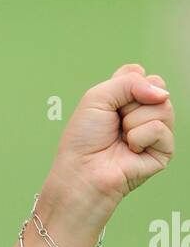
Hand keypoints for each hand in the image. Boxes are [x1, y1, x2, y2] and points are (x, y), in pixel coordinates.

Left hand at [48, 64, 174, 221]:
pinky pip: (161, 129)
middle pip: (157, 85)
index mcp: (126, 98)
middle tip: (115, 122)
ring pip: (163, 106)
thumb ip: (129, 81)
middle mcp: (143, 112)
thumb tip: (161, 93)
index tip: (108, 103)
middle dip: (130, 103)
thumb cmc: (83, 140)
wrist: (82, 172)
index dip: (123, 85)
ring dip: (134, 121)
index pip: (139, 73)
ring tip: (121, 137)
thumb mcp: (97, 97)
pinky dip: (140, 138)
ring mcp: (156, 130)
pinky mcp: (163, 150)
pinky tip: (130, 149)